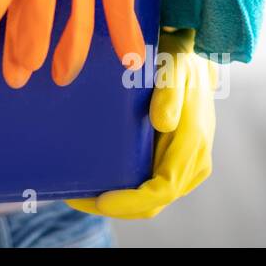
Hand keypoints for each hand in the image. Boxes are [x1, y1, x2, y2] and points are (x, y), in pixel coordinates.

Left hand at [68, 28, 214, 218]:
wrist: (190, 59)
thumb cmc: (178, 61)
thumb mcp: (174, 67)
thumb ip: (171, 92)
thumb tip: (163, 122)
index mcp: (192, 144)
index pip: (163, 188)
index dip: (132, 201)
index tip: (101, 201)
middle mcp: (191, 162)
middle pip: (152, 203)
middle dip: (114, 207)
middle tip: (74, 198)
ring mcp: (182, 165)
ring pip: (148, 200)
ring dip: (115, 202)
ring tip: (75, 193)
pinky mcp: (170, 161)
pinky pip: (147, 186)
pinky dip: (122, 192)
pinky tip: (91, 182)